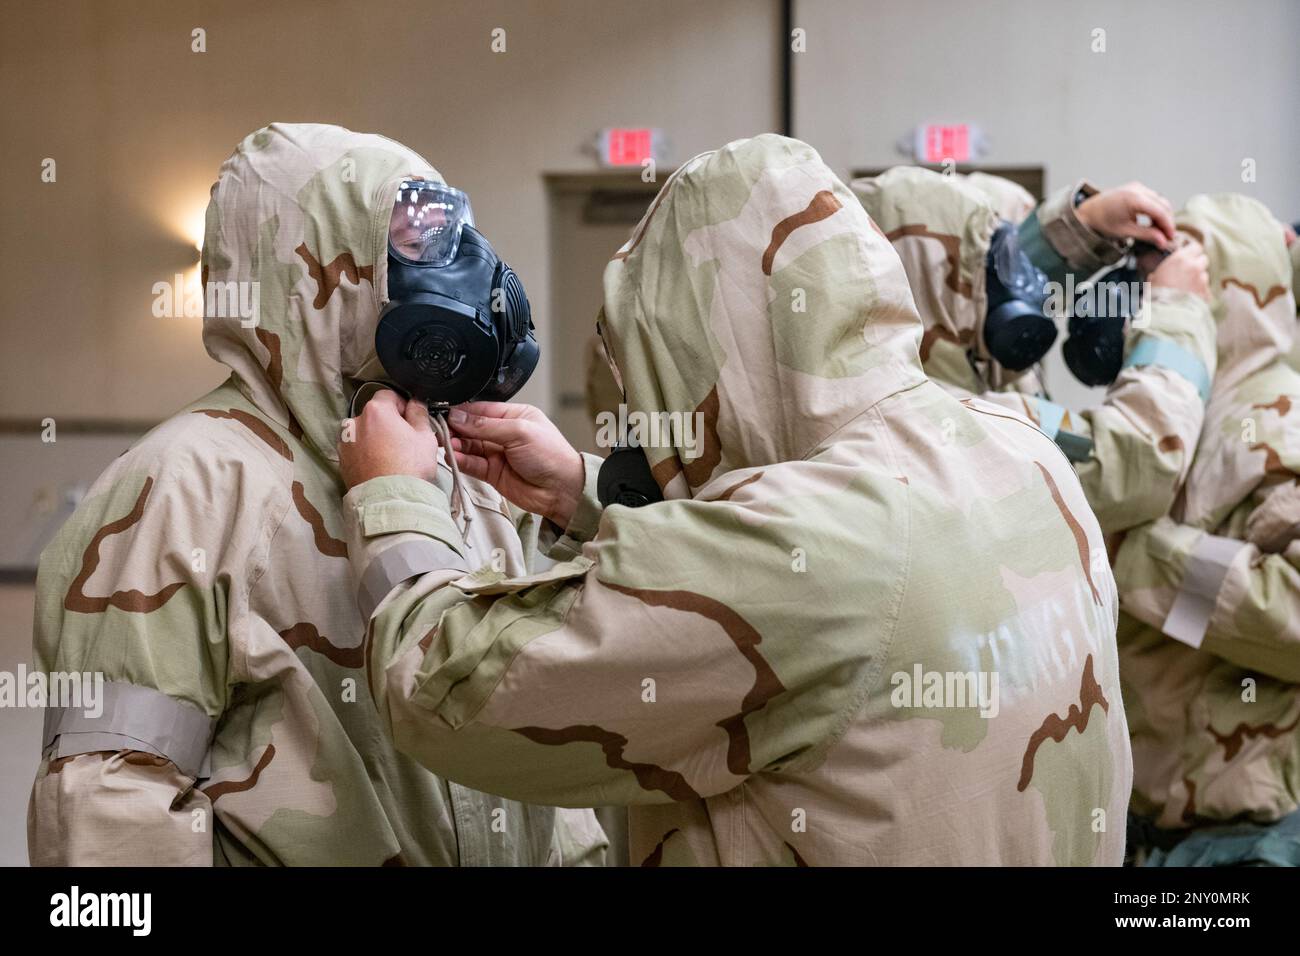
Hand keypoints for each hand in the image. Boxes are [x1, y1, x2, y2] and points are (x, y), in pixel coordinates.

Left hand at [338, 389, 439, 488]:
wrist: (390, 500)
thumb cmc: (410, 465)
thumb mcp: (425, 437)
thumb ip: (419, 414)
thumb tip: (415, 403)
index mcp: (376, 410)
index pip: (389, 395)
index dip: (403, 405)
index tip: (412, 420)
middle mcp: (354, 422)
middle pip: (375, 415)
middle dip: (388, 423)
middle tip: (404, 442)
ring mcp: (345, 442)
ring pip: (364, 433)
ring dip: (375, 438)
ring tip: (390, 457)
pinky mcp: (341, 461)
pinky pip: (356, 450)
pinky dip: (366, 453)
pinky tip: (379, 467)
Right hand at [448, 402, 584, 527]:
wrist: (561, 490)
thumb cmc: (551, 456)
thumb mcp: (520, 432)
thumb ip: (487, 426)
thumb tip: (459, 417)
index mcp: (514, 415)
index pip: (481, 410)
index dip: (462, 412)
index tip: (444, 413)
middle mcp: (503, 433)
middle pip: (471, 427)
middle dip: (455, 428)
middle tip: (439, 429)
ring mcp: (497, 453)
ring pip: (468, 446)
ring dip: (456, 445)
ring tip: (445, 444)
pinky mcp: (492, 473)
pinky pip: (471, 464)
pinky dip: (461, 461)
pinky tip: (453, 457)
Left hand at [1076, 182, 1175, 248]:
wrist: (1087, 212)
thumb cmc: (1102, 222)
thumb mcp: (1125, 231)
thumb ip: (1146, 235)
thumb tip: (1163, 242)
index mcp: (1134, 199)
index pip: (1160, 211)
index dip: (1168, 225)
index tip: (1170, 238)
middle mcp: (1137, 189)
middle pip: (1162, 204)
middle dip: (1166, 221)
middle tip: (1166, 237)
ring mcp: (1137, 186)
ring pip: (1159, 200)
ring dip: (1162, 215)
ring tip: (1159, 231)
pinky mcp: (1135, 188)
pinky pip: (1152, 198)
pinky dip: (1155, 209)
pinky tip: (1152, 222)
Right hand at [1149, 242, 1209, 301]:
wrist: (1165, 312)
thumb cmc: (1155, 294)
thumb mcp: (1152, 279)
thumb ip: (1160, 272)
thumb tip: (1155, 275)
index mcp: (1180, 259)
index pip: (1196, 247)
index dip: (1192, 251)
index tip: (1188, 256)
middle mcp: (1194, 266)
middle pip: (1204, 259)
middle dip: (1197, 264)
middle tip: (1188, 272)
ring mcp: (1202, 279)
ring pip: (1204, 275)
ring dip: (1198, 279)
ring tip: (1187, 288)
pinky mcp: (1206, 292)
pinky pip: (1206, 289)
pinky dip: (1200, 292)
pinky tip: (1191, 297)